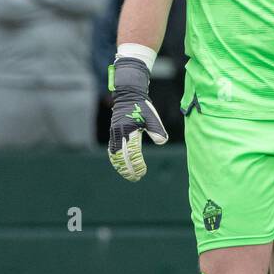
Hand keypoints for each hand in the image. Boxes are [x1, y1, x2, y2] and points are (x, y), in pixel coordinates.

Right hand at [107, 57, 168, 180]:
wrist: (129, 95)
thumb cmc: (142, 107)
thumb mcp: (152, 117)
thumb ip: (157, 130)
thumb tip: (162, 142)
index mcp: (129, 131)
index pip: (132, 153)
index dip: (137, 165)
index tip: (142, 172)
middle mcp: (119, 134)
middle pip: (121, 157)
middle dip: (128, 169)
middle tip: (136, 178)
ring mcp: (114, 134)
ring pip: (114, 155)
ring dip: (120, 166)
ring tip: (128, 175)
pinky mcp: (113, 133)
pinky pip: (112, 149)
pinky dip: (115, 159)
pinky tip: (120, 165)